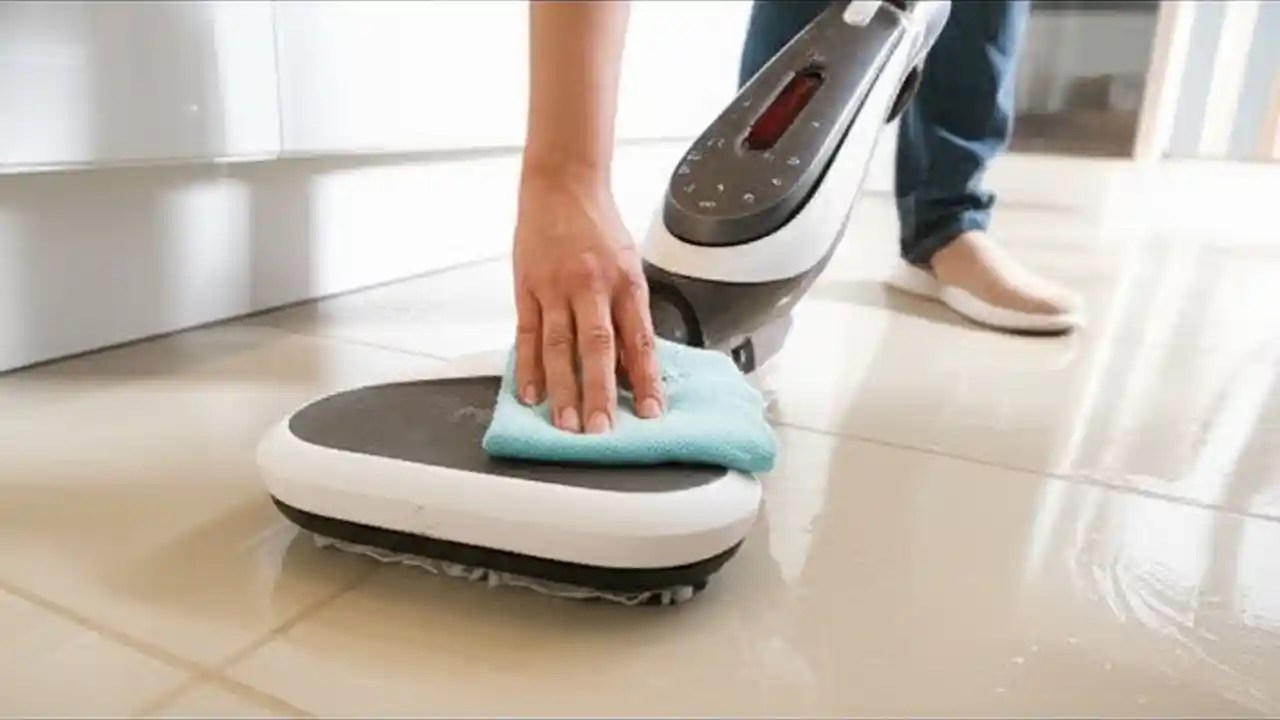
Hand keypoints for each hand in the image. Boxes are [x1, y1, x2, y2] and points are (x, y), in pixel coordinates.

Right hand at [512, 165, 663, 433]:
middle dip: (601, 393)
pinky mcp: (527, 287)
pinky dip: (528, 366)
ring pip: (559, 346)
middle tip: (601, 431)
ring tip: (566, 424)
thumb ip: (630, 315)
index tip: (650, 413)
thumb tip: (635, 367)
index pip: (638, 340)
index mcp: (625, 283)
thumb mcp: (628, 266)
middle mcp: (591, 286)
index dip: (645, 380)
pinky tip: (529, 394)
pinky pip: (527, 333)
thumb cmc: (598, 228)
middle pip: (597, 348)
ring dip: (563, 389)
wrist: (562, 184)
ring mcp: (555, 287)